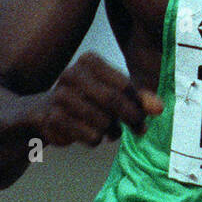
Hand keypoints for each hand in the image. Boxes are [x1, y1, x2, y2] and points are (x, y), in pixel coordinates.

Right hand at [35, 52, 162, 147]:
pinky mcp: (53, 119)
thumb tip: (158, 108)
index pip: (124, 85)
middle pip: (113, 101)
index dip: (139, 103)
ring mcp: (59, 96)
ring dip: (112, 131)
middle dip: (132, 119)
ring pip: (103, 122)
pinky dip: (96, 140)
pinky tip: (88, 133)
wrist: (43, 113)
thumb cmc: (86, 101)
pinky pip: (91, 137)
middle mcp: (72, 74)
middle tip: (140, 129)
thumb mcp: (112, 93)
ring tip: (107, 128)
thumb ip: (137, 98)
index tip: (149, 114)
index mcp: (89, 61)